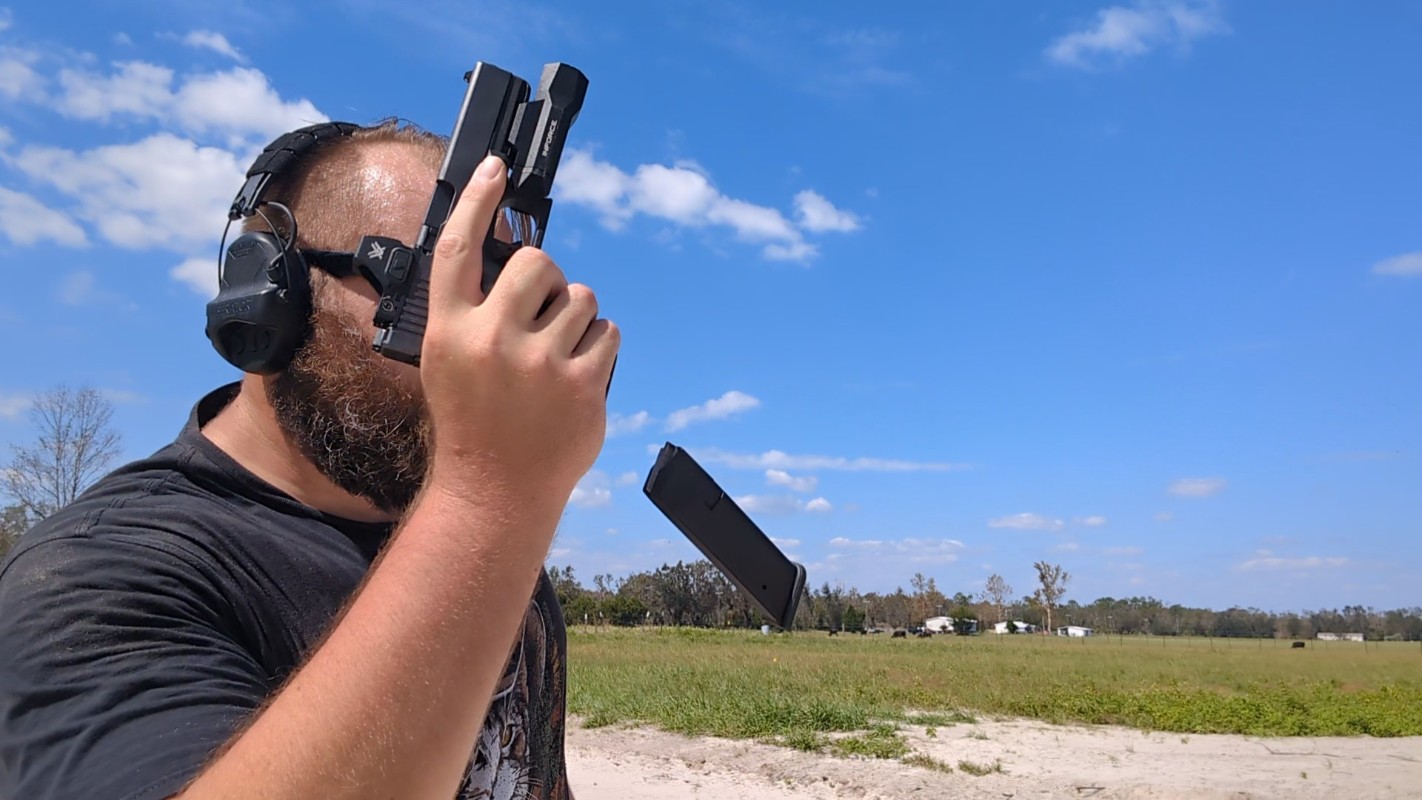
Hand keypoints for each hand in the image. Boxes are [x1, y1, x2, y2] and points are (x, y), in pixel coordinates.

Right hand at [420, 155, 619, 501]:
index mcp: (450, 331)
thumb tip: (510, 256)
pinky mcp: (583, 386)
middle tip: (537, 315)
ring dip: (574, 317)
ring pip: (580, 296)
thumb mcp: (449, 360)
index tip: (495, 168)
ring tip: (554, 356)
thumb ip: (472, 310)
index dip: (478, 202)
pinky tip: (576, 375)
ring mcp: (541, 364)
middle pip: (536, 262)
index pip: (459, 248)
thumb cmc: (474, 420)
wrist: (497, 490)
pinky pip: (607, 332)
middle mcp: (493, 341)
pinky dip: (597, 346)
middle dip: (544, 279)